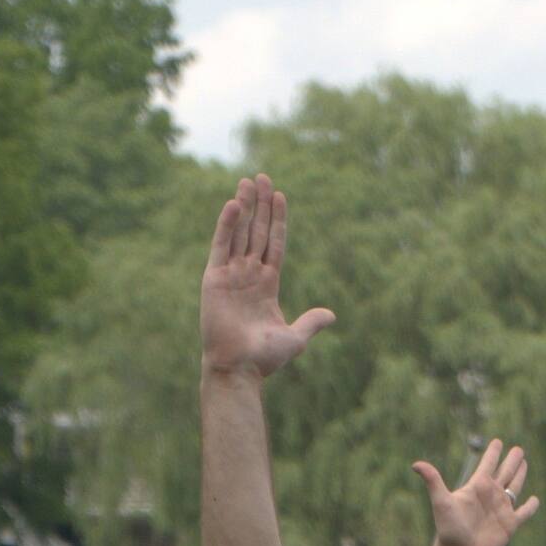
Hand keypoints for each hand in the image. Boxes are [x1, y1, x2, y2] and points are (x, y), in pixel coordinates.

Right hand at [200, 175, 336, 378]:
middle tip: (264, 177)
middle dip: (261, 205)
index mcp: (267, 285)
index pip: (274, 244)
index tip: (281, 197)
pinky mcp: (214, 278)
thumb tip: (331, 315)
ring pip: (239, 233)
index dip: (278, 221)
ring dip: (244, 207)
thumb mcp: (295, 338)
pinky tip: (233, 204)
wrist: (239, 368)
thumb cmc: (264, 359)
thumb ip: (311, 322)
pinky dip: (226, 225)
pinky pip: (221, 245)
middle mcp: (248, 276)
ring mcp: (231, 275)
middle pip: (256, 232)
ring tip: (248, 181)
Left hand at [413, 436, 535, 545]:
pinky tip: (534, 500)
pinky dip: (530, 507)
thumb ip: (433, 481)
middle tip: (518, 449)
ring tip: (524, 464)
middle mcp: (490, 496)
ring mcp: (501, 510)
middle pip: (504, 473)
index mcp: (477, 487)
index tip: (497, 441)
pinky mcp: (509, 525)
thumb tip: (416, 464)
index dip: (493, 453)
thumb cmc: (448, 529)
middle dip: (511, 460)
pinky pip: (524, 513)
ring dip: (520, 475)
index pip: (487, 465)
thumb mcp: (441, 502)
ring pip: (514, 488)